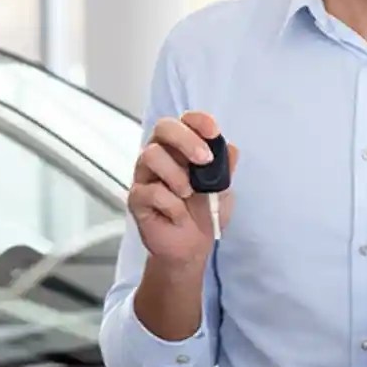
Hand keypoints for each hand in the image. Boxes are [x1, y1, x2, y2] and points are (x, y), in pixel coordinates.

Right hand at [129, 111, 239, 266]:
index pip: (183, 121)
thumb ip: (225, 166)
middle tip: (205, 160)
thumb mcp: (223, 187)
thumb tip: (230, 147)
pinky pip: (149, 191)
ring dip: (176, 174)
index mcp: (181, 147)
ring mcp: (145, 175)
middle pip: (162, 128)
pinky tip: (177, 214)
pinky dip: (170, 204)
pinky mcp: (136, 198)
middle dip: (185, 139)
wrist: (193, 246)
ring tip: (188, 194)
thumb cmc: (205, 211)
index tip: (214, 131)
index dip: (198, 121)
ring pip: (150, 155)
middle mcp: (160, 155)